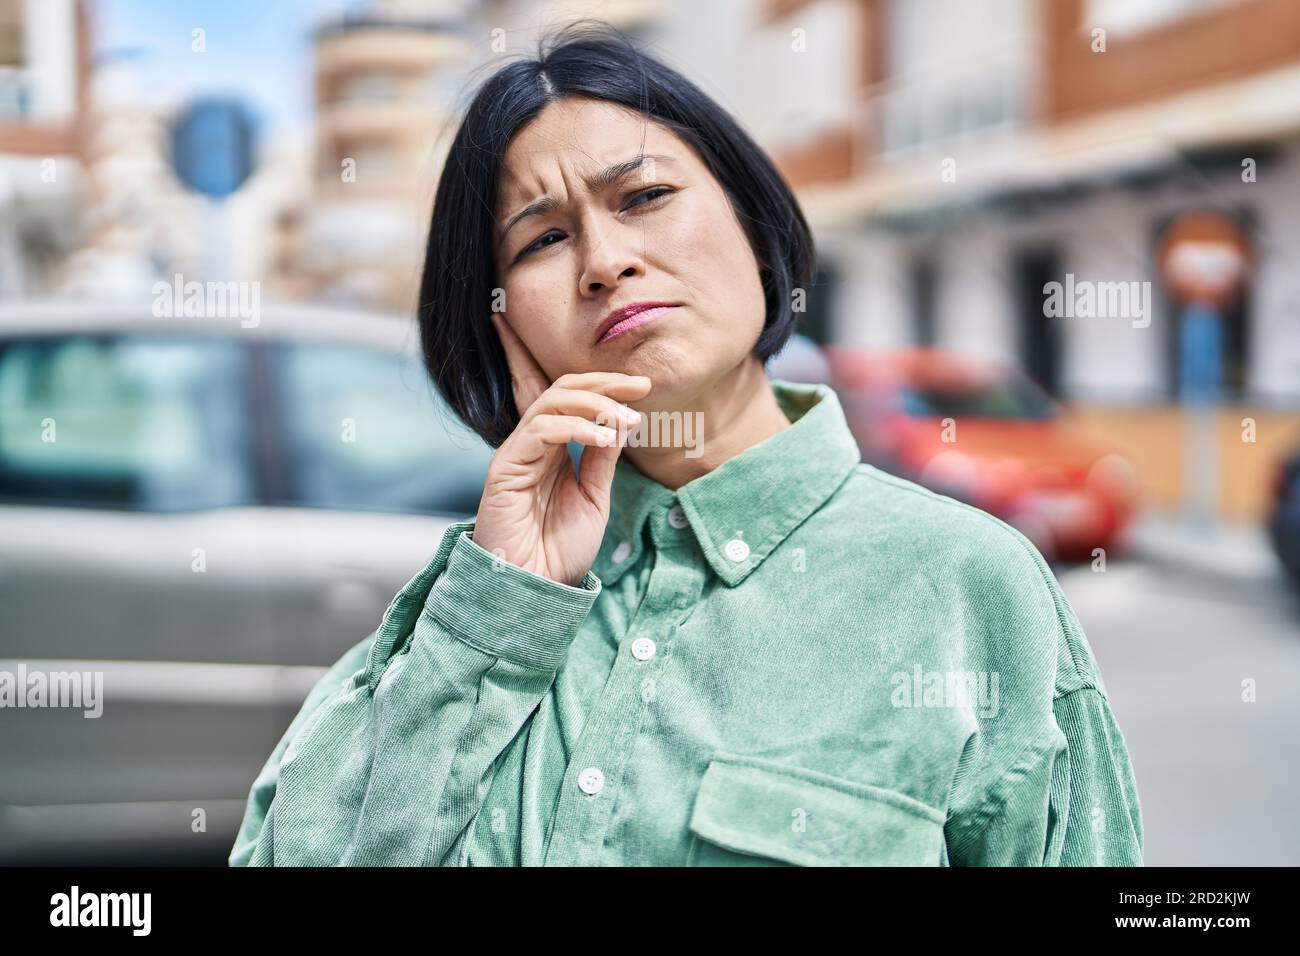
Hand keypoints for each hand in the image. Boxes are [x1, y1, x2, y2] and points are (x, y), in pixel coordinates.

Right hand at [471, 313, 651, 585]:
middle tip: (639, 386)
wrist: (534, 589)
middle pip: (562, 391)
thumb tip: (623, 419)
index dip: (609, 388)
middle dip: (603, 383)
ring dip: (593, 404)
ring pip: (550, 403)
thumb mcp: (594, 498)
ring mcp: (518, 453)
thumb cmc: (559, 551)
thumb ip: (603, 460)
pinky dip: (573, 427)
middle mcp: (534, 445)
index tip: (645, 387)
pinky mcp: (505, 468)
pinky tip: (601, 437)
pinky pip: (539, 431)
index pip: (577, 400)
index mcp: (554, 450)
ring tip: (624, 418)